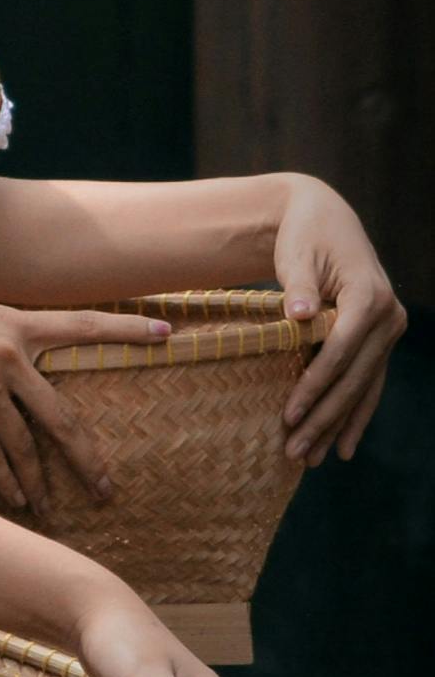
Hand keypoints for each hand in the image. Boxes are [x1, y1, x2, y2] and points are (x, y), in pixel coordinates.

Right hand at [0, 282, 170, 511]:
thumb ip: (0, 337)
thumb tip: (20, 366)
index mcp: (15, 323)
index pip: (82, 324)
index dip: (127, 329)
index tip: (167, 331)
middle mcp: (9, 355)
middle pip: (64, 418)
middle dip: (88, 461)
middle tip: (106, 490)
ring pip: (26, 447)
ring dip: (38, 484)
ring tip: (49, 509)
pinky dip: (5, 482)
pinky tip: (14, 500)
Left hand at [273, 176, 405, 463]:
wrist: (323, 217)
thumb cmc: (304, 234)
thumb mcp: (298, 254)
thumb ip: (298, 286)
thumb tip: (298, 315)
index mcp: (368, 294)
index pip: (340, 349)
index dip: (315, 385)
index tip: (288, 415)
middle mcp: (387, 316)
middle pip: (354, 377)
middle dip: (324, 417)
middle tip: (295, 453)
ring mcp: (388, 330)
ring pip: (363, 386)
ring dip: (338, 425)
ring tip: (314, 459)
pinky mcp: (379, 339)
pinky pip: (368, 382)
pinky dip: (355, 413)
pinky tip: (343, 445)